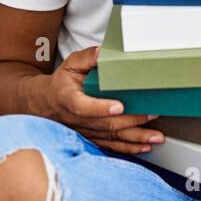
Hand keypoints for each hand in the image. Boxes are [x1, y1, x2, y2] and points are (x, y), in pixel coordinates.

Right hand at [24, 45, 164, 153]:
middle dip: (132, 120)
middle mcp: (77, 119)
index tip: (118, 106)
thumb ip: (87, 58)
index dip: (101, 107)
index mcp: (68, 98)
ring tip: (156, 136)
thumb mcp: (70, 65)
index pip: (83, 106)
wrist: (45, 105)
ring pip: (112, 138)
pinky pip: (112, 147)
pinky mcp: (92, 139)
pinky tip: (145, 146)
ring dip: (136, 138)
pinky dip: (130, 148)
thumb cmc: (61, 84)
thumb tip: (104, 52)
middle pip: (105, 124)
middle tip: (152, 114)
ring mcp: (85, 132)